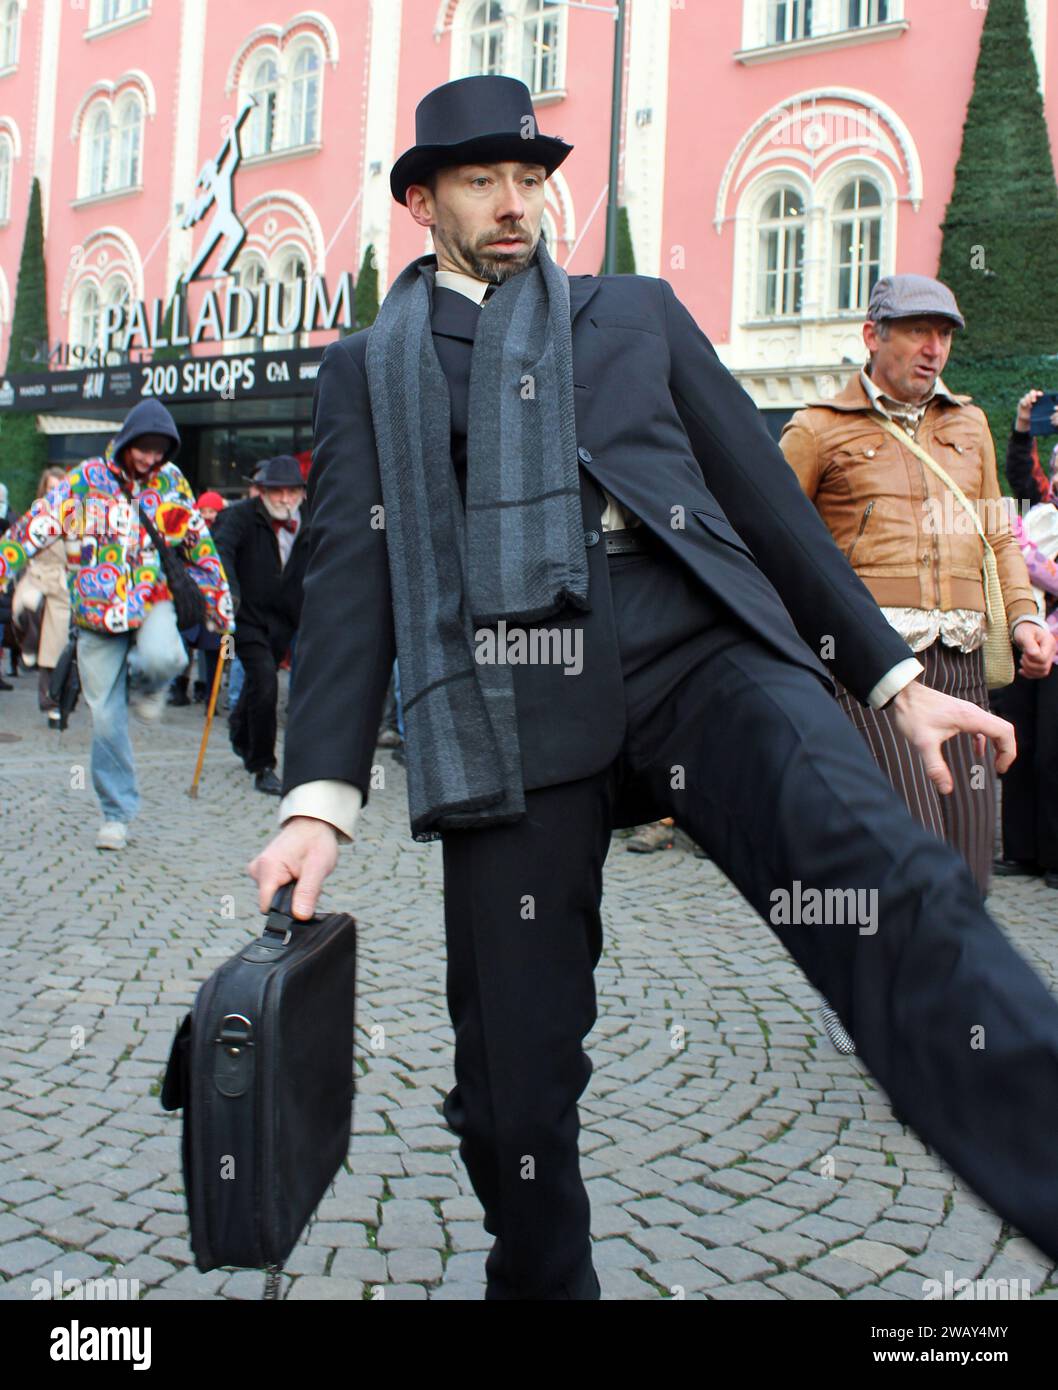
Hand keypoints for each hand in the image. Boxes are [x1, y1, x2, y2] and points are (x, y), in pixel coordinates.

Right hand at [248, 816, 338, 920]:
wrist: (312, 824)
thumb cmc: (316, 841)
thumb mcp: (318, 867)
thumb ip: (308, 892)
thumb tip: (300, 916)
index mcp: (268, 868)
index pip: (268, 907)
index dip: (287, 912)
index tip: (303, 902)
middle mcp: (257, 870)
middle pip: (272, 904)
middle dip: (293, 900)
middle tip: (308, 882)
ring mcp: (258, 871)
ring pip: (275, 898)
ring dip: (293, 893)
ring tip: (305, 875)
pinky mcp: (263, 873)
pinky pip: (275, 890)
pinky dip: (289, 887)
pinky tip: (298, 874)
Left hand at [890, 679, 1015, 791]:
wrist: (903, 692)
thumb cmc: (913, 713)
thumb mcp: (923, 743)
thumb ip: (935, 766)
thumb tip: (945, 789)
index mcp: (971, 717)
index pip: (1004, 732)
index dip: (1008, 752)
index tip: (1000, 769)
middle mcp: (974, 712)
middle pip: (1004, 729)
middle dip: (1006, 750)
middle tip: (999, 769)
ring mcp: (968, 711)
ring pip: (994, 727)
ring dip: (997, 745)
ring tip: (993, 763)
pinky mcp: (960, 712)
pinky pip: (982, 726)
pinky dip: (985, 740)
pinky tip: (977, 752)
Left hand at [1014, 621, 1056, 678]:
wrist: (1026, 631)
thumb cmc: (1025, 631)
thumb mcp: (1024, 635)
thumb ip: (1029, 644)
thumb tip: (1033, 654)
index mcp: (1049, 642)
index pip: (1042, 658)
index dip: (1031, 658)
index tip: (1024, 651)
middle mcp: (1052, 651)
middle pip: (1043, 667)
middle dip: (1029, 664)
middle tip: (1023, 656)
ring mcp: (1049, 658)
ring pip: (1042, 672)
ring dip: (1029, 669)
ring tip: (1023, 660)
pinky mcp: (1044, 663)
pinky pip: (1040, 674)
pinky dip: (1029, 674)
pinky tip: (1021, 670)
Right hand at [1016, 389, 1043, 431]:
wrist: (1026, 419)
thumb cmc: (1034, 415)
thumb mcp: (1039, 411)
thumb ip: (1041, 406)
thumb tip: (1046, 405)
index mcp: (1037, 398)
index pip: (1038, 393)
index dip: (1039, 393)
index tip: (1041, 395)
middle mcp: (1031, 397)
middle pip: (1032, 392)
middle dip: (1033, 395)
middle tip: (1034, 401)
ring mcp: (1026, 400)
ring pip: (1027, 395)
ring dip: (1028, 399)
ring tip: (1030, 404)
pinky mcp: (1021, 403)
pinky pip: (1022, 400)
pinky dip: (1024, 402)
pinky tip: (1025, 405)